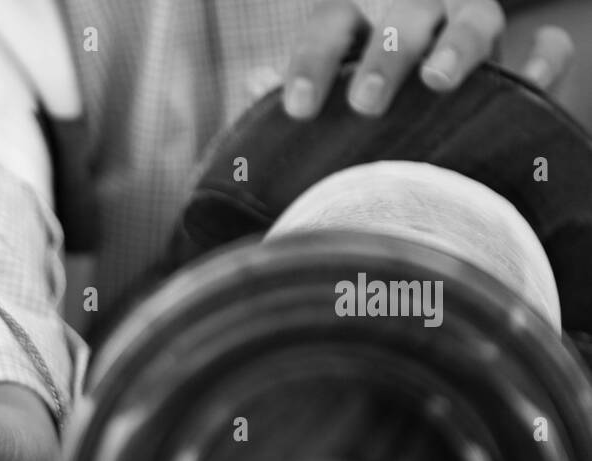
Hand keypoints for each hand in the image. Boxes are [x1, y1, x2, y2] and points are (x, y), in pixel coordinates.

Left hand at [281, 0, 573, 119]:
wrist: (414, 68)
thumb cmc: (353, 84)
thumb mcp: (321, 77)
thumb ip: (291, 85)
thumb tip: (253, 84)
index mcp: (353, 17)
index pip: (327, 29)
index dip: (311, 64)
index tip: (298, 109)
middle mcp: (413, 12)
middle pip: (401, 18)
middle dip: (386, 56)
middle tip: (366, 103)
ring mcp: (467, 25)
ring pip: (472, 20)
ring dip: (457, 47)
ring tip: (438, 80)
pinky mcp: (516, 55)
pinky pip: (546, 49)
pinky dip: (544, 58)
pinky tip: (535, 71)